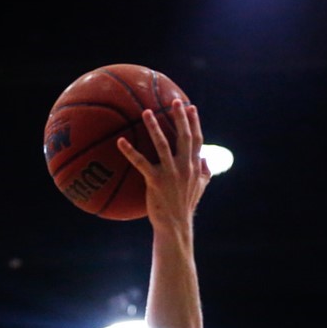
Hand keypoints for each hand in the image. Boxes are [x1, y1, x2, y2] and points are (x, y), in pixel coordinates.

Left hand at [116, 99, 209, 226]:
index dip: (194, 122)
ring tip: (146, 112)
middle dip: (180, 117)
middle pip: (184, 136)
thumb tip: (206, 159)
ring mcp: (171, 173)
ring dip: (154, 127)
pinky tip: (120, 141)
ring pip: (162, 145)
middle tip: (174, 100)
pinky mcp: (155, 181)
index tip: (191, 107)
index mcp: (194, 166)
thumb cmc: (184, 207)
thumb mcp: (200, 189)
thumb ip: (205, 173)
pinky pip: (140, 163)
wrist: (175, 226)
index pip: (197, 140)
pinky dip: (130, 151)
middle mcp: (185, 167)